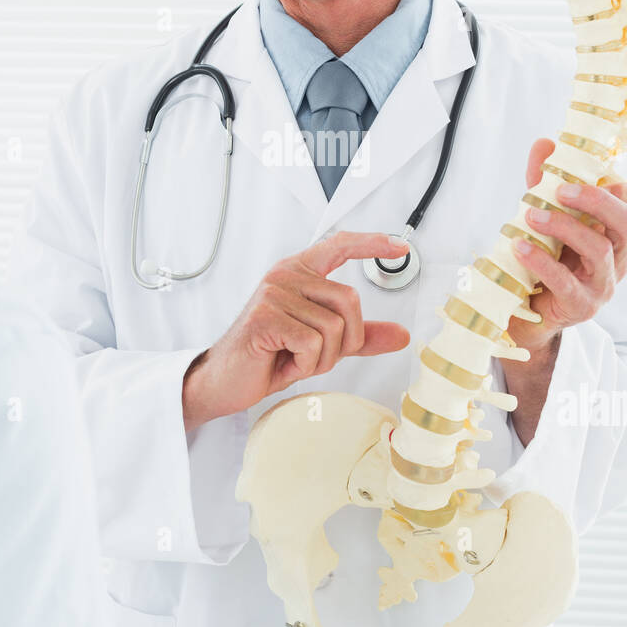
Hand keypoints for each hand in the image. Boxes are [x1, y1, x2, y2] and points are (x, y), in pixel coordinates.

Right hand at [182, 231, 410, 430]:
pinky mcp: (264, 317)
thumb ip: (359, 336)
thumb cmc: (269, 357)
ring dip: (321, 358)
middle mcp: (285, 276)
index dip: (371, 244)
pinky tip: (283, 363)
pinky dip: (305, 365)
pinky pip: (312, 344)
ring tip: (293, 359)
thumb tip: (401, 335)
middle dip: (345, 341)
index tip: (399, 246)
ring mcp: (272, 294)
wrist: (225, 382)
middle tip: (316, 356)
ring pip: (333, 328)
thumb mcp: (323, 345)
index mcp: (298, 273)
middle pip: (349, 301)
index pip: (339, 246)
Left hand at [510, 138, 626, 352]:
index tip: (598, 175)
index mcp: (617, 233)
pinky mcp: (581, 306)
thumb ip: (545, 180)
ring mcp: (603, 284)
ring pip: (600, 249)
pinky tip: (520, 246)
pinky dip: (542, 260)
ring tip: (530, 215)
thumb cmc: (544, 256)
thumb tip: (544, 143)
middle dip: (598, 200)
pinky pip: (567, 282)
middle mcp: (619, 258)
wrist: (524, 308)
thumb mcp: (545, 213)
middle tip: (561, 190)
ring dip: (563, 226)